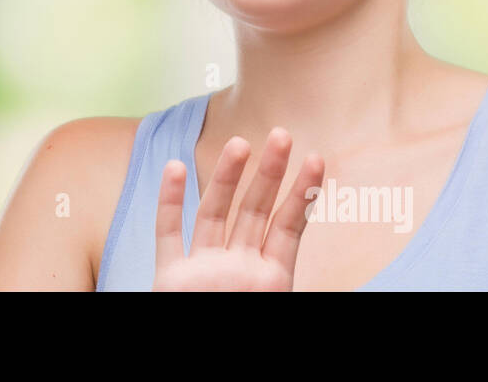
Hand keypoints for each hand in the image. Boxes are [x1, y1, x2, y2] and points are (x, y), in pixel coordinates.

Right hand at [152, 127, 324, 290]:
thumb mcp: (278, 305)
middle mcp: (236, 269)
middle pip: (254, 211)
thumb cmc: (243, 352)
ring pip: (213, 214)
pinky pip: (168, 234)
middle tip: (282, 135)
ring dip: (226, 176)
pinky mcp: (170, 278)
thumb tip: (319, 277)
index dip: (302, 193)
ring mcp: (202, 270)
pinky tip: (175, 166)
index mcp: (269, 280)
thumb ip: (282, 276)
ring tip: (239, 142)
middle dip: (269, 172)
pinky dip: (169, 201)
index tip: (315, 158)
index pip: (288, 227)